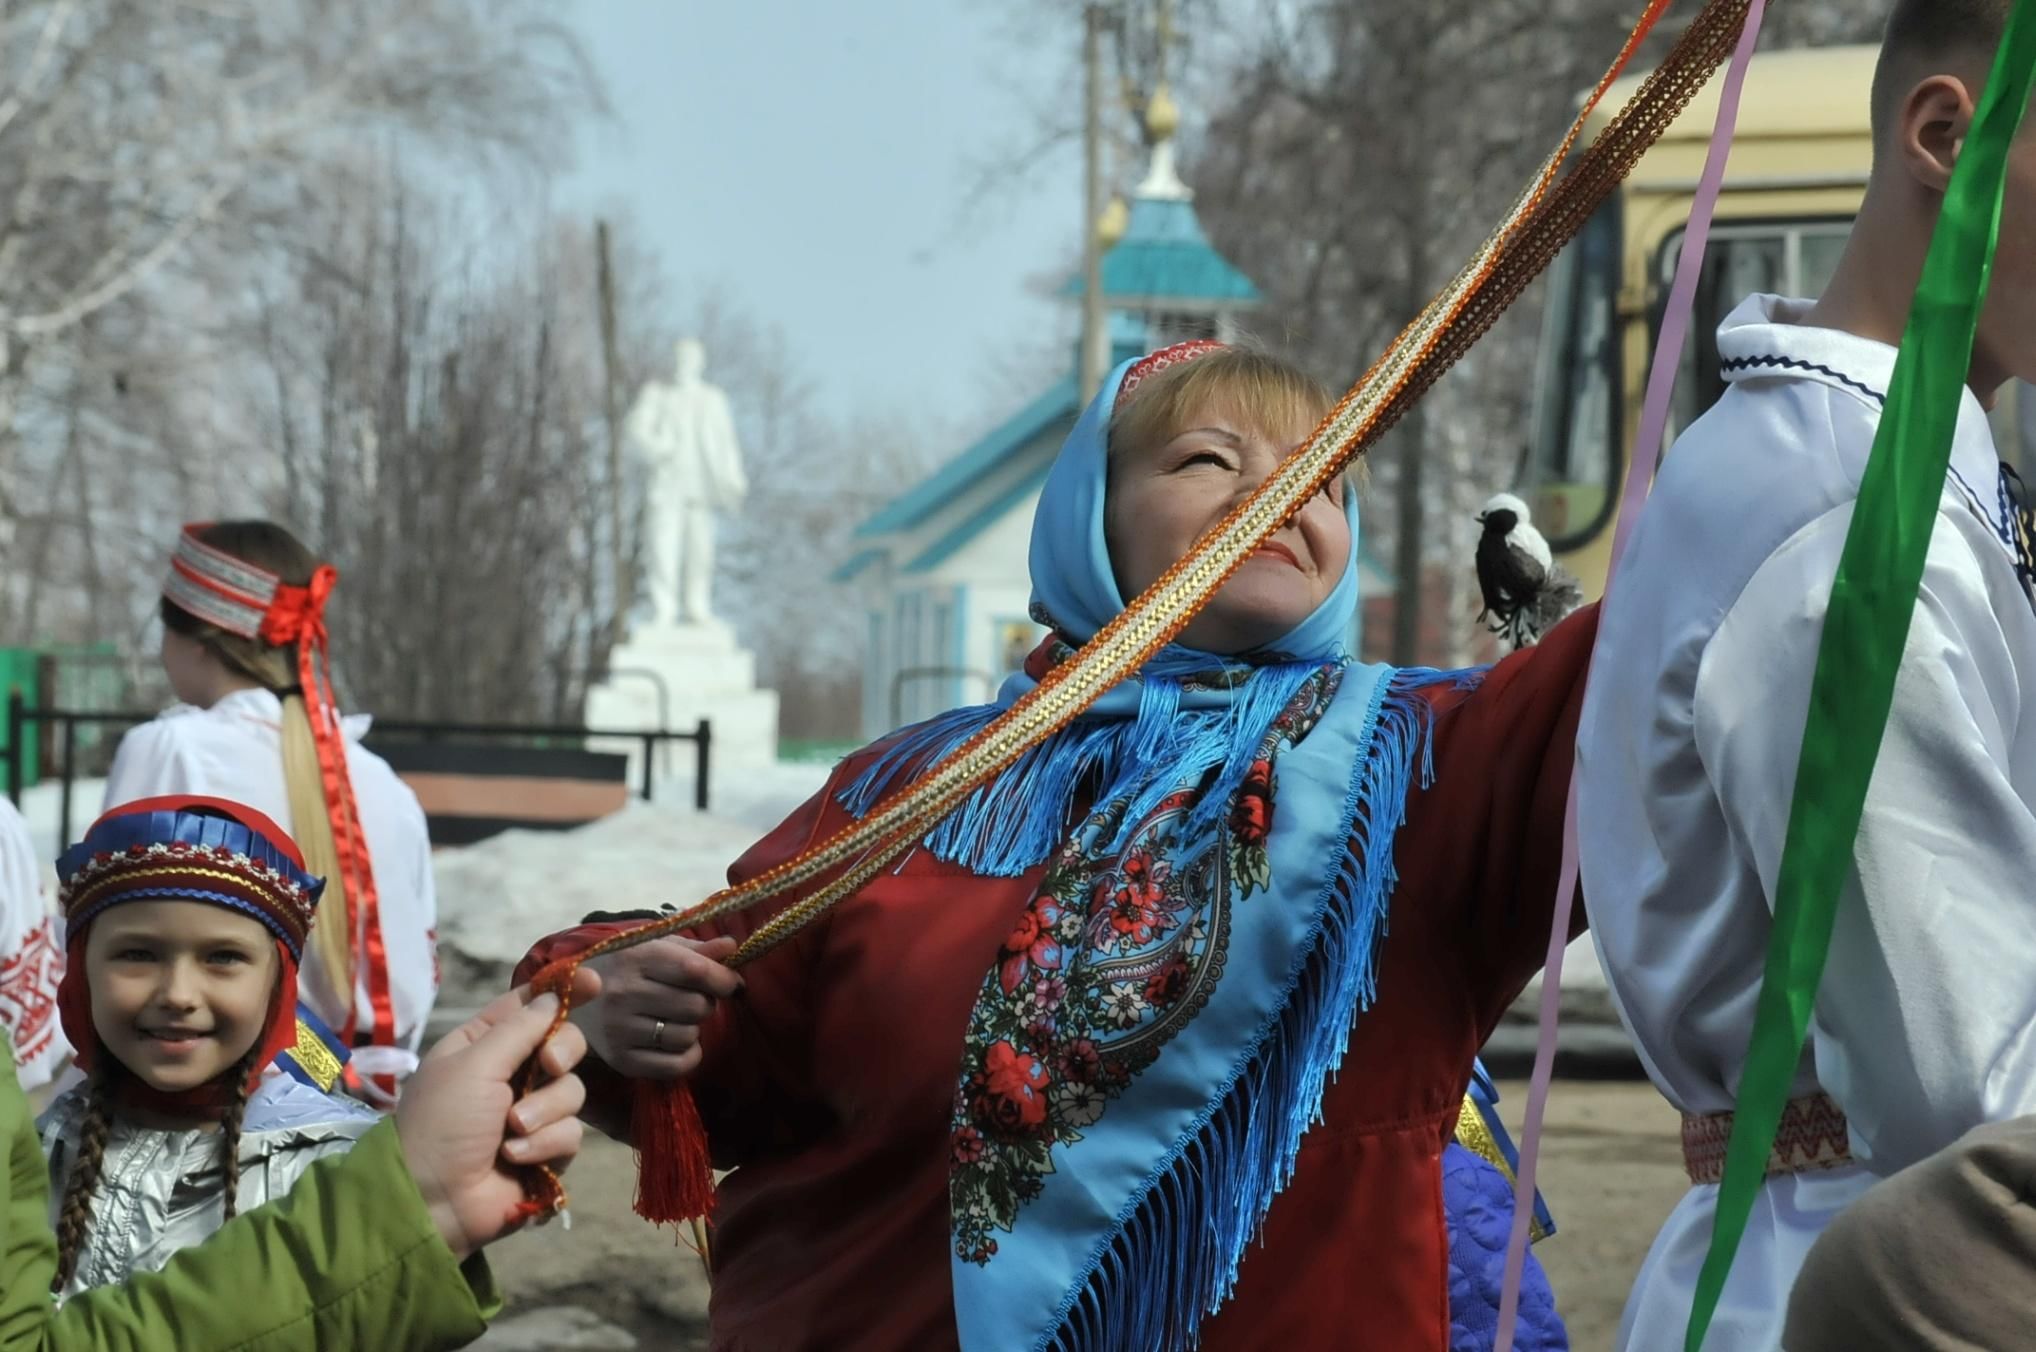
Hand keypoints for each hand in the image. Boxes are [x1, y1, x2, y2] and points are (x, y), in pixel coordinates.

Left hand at [396, 974, 592, 1259]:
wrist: (433, 1200)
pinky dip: (544, 1145)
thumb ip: (521, 1027)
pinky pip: (570, 1133)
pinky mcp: (546, 1150)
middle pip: (565, 1045)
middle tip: (548, 1066)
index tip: (595, 983)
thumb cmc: (442, 1121)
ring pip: (572, 1091)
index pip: (532, 1006)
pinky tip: (515, 1159)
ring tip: (510, 1132)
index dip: (564, 992)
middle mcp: (512, 1073)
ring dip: (544, 1111)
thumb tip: (554, 996)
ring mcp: (532, 1113)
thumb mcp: (474, 1064)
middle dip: (562, 1053)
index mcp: (486, 1044)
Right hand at [571, 935, 742, 1079]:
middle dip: (706, 1003)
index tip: (731, 982)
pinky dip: (689, 1056)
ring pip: (688, 1036)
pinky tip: (680, 1043)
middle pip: (696, 1006)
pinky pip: (676, 1066)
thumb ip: (696, 949)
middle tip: (695, 999)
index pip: (695, 970)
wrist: (571, 997)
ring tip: (679, 1018)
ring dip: (694, 1028)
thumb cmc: (626, 968)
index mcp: (636, 958)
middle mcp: (624, 994)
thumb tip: (732, 948)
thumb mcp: (656, 947)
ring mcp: (619, 1030)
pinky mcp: (621, 1060)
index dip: (723, 978)